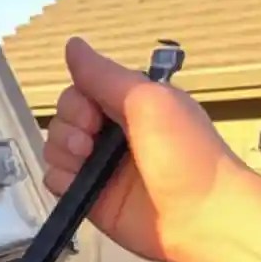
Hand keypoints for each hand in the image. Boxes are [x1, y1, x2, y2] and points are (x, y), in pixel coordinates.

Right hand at [42, 37, 249, 261]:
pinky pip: (57, 181)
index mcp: (131, 105)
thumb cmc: (186, 153)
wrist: (203, 216)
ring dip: (61, 151)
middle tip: (90, 143)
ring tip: (85, 163)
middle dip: (68, 126)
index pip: (83, 90)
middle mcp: (114, 134)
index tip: (94, 115)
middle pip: (65, 117)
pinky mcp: (93, 199)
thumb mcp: (148, 100)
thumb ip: (104, 74)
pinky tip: (78, 184)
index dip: (78, 100)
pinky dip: (60, 179)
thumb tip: (72, 44)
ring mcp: (102, 168)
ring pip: (56, 148)